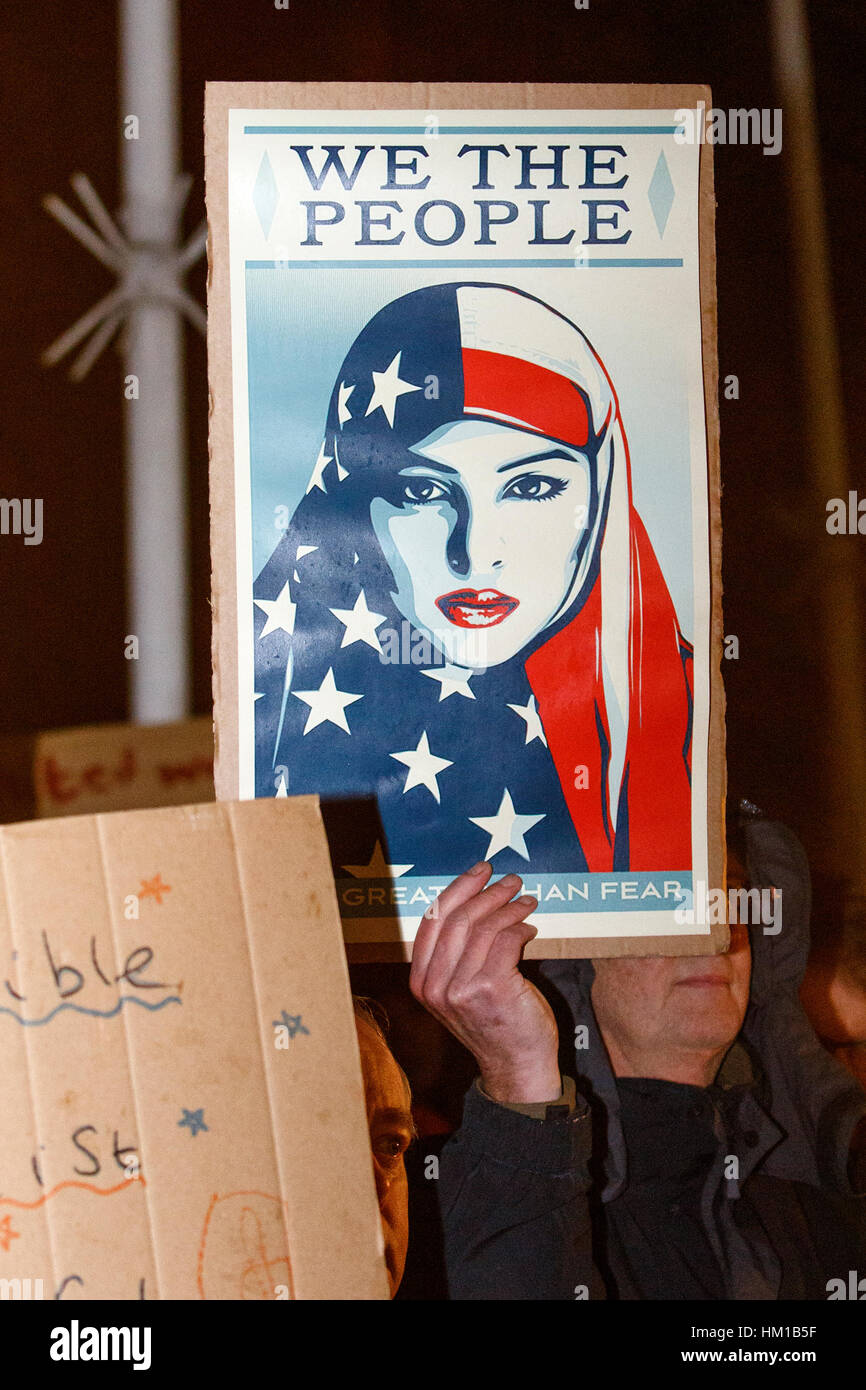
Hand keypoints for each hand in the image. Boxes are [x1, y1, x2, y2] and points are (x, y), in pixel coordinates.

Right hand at [410, 861, 561, 1103]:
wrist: (516, 1065)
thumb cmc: (493, 1023)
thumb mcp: (459, 990)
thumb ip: (455, 955)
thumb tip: (475, 901)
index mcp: (421, 982)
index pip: (433, 920)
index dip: (457, 889)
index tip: (479, 872)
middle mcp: (435, 986)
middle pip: (457, 919)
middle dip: (487, 892)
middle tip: (511, 881)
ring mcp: (461, 989)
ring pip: (483, 927)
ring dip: (508, 907)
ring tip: (526, 901)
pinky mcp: (491, 989)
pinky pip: (506, 940)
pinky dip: (520, 926)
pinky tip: (529, 926)